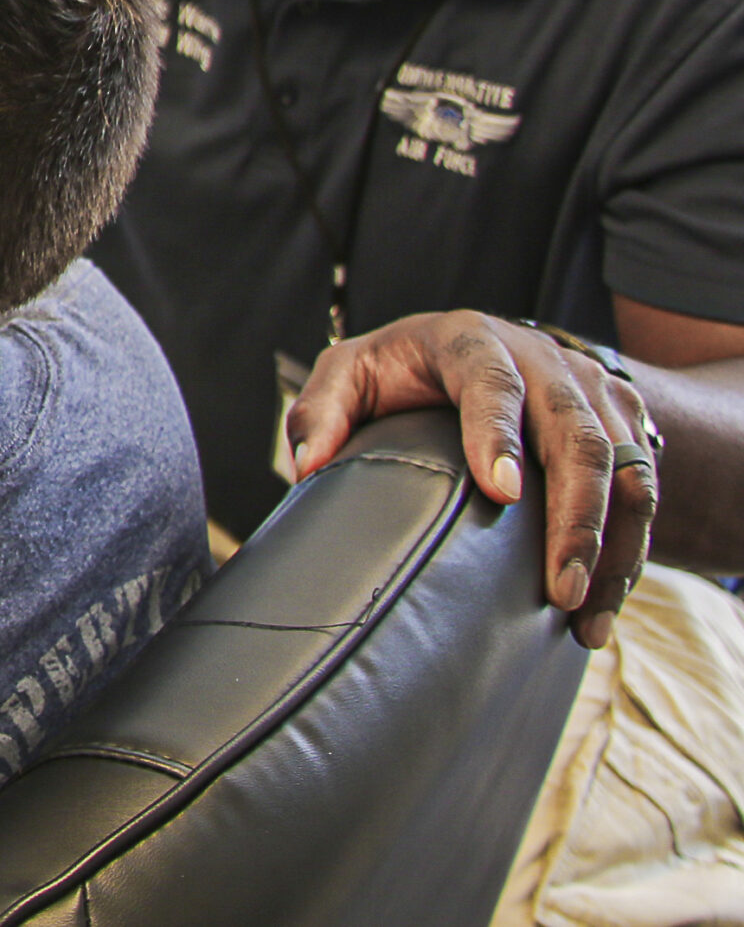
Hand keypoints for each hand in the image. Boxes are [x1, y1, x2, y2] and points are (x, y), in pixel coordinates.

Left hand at [287, 310, 657, 647]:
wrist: (479, 345)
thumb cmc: (403, 368)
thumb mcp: (350, 372)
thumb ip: (322, 411)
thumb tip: (308, 466)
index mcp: (470, 340)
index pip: (492, 382)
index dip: (498, 434)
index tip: (501, 492)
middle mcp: (543, 360)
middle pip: (576, 433)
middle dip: (575, 515)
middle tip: (557, 586)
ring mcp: (591, 390)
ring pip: (626, 467)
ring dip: (613, 545)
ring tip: (584, 614)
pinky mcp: (622, 424)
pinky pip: (645, 490)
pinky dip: (630, 550)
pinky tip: (603, 604)